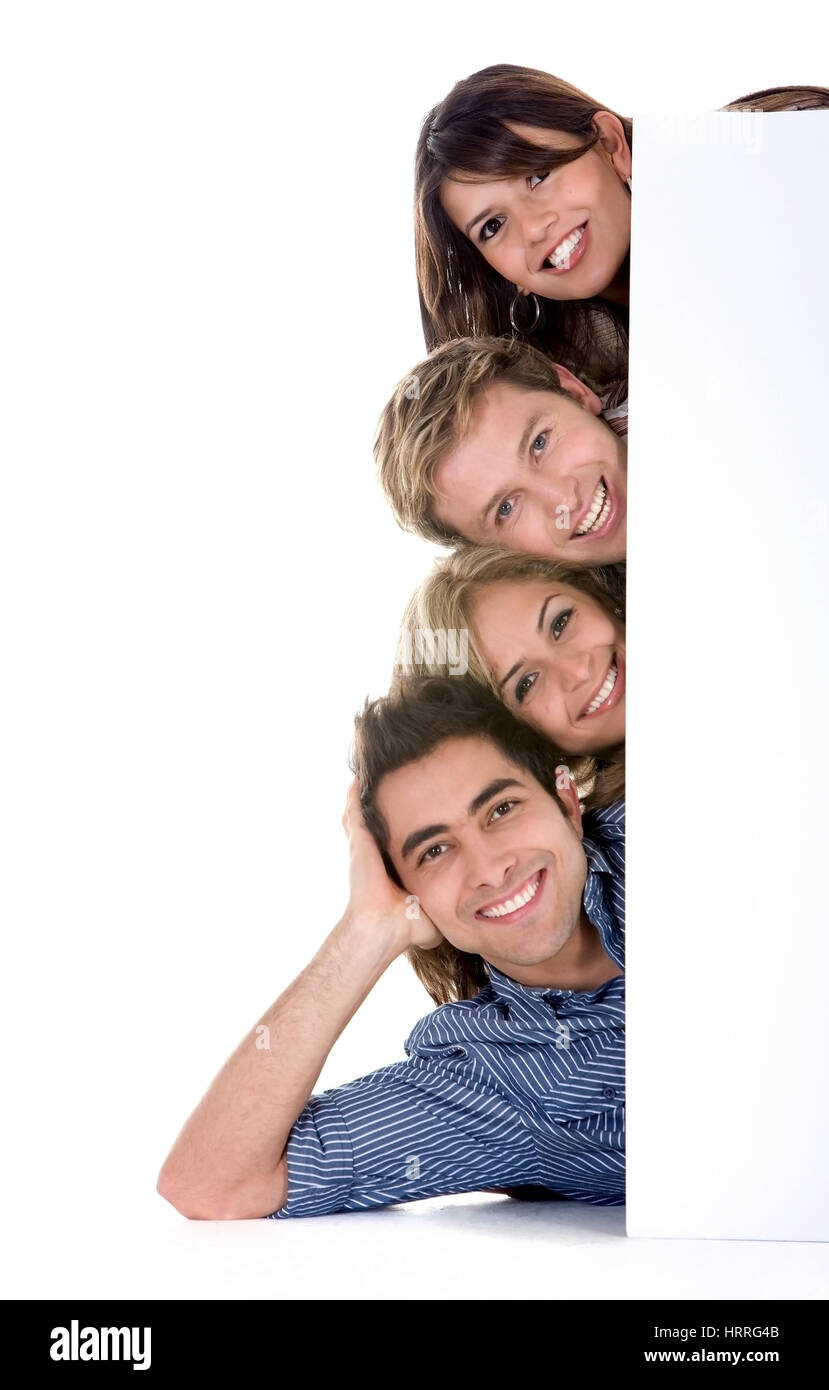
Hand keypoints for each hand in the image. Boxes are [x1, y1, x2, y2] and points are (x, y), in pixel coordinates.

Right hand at [341, 779, 442, 950]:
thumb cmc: (406, 926)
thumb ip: (448, 909)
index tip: (412, 814)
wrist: (383, 927)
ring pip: (362, 817)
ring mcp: (364, 848)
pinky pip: (355, 813)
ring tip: (373, 778)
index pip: (392, 843)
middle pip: (375, 826)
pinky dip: (356, 796)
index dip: (399, 829)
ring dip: (366, 800)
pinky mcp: (359, 843)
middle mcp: (373, 857)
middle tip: (389, 787)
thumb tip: (465, 918)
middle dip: (379, 808)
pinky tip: (359, 780)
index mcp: (388, 870)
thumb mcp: (433, 912)